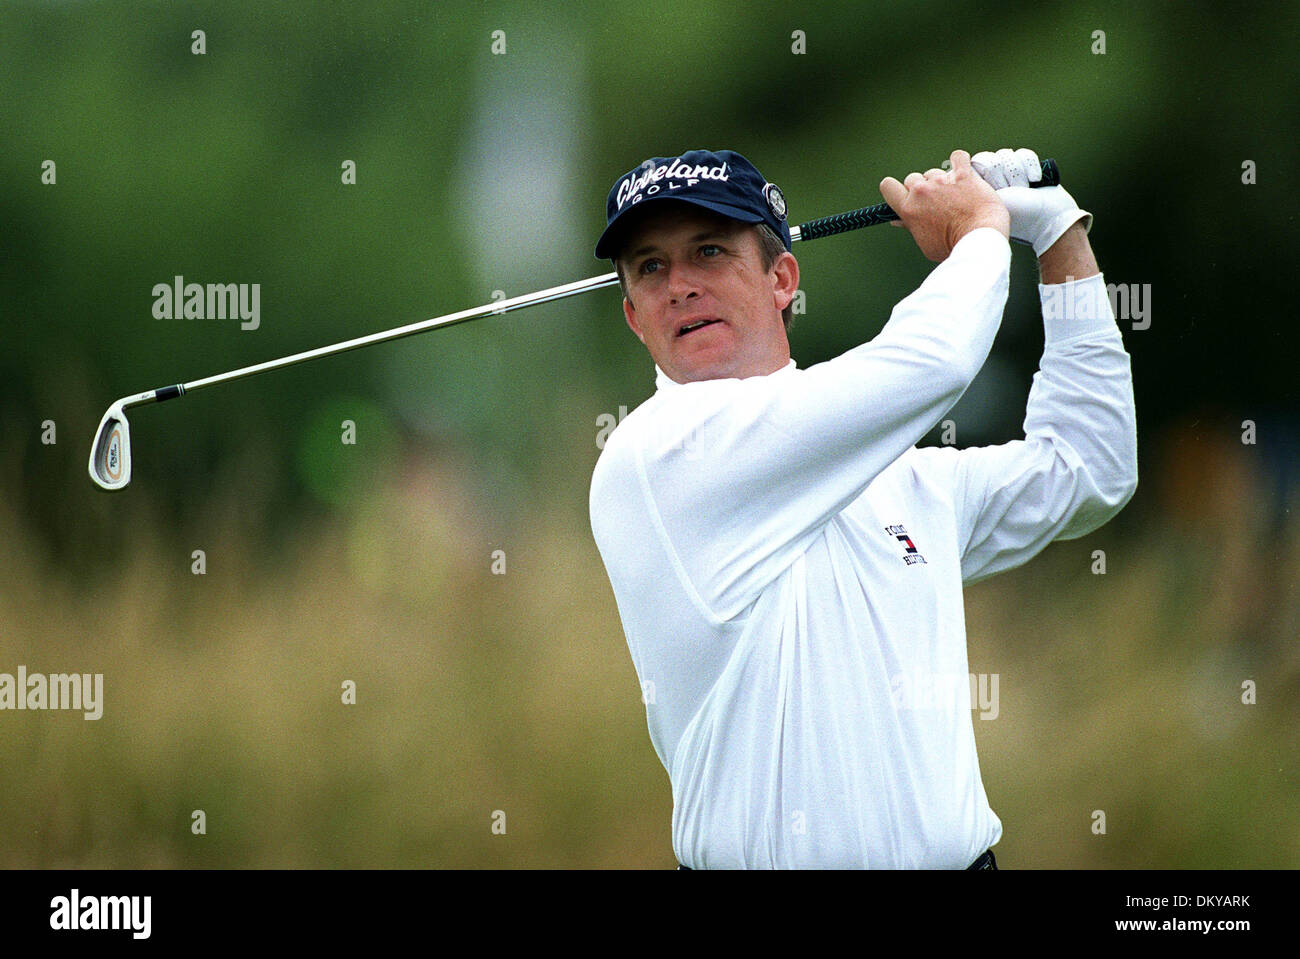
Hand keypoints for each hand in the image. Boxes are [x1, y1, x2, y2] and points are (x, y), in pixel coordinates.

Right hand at [879, 150, 1009, 261]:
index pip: (888, 186)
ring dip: (941, 181)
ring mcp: (942, 181)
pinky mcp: (963, 175)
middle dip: (921, 188)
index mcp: (909, 208)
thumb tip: (897, 221)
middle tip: (935, 202)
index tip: (906, 195)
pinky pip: (958, 157)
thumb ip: (911, 227)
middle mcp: (922, 191)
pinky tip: (963, 172)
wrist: (980, 239)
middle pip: (912, 178)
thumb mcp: (926, 243)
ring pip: (934, 171)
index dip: (896, 189)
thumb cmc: (953, 246)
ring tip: (955, 196)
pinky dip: (960, 162)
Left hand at [970, 147, 1091, 256]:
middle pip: (991, 158)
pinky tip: (1034, 181)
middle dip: (1004, 175)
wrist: (1045, 220)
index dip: (988, 173)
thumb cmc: (1015, 215)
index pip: (975, 164)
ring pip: (1007, 155)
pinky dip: (1030, 167)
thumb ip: (972, 188)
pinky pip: (1024, 154)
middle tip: (1010, 191)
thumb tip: (961, 170)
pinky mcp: (1028, 167)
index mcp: (979, 188)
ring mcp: (1010, 173)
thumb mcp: (988, 202)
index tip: (997, 189)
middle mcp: (993, 179)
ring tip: (1023, 190)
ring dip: (1017, 174)